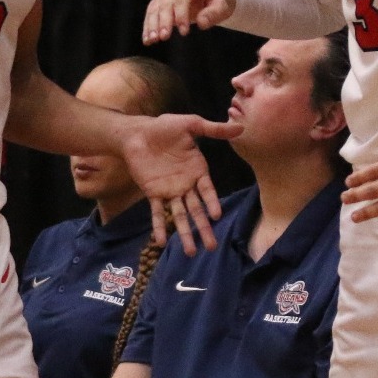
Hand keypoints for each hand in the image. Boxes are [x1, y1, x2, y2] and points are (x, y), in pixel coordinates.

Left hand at [119, 113, 240, 254]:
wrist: (137, 132)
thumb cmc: (165, 127)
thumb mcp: (191, 124)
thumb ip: (213, 130)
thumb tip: (240, 128)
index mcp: (198, 171)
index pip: (208, 191)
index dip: (212, 203)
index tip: (217, 216)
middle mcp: (186, 185)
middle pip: (197, 210)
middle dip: (204, 228)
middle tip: (212, 247)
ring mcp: (169, 191)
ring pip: (180, 216)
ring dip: (185, 234)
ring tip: (191, 253)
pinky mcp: (153, 193)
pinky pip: (158, 213)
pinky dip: (159, 227)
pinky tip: (160, 242)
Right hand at [141, 0, 234, 43]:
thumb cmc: (215, 2)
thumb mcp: (221, 7)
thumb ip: (213, 14)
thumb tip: (201, 23)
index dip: (181, 15)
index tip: (184, 32)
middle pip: (166, 3)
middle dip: (164, 21)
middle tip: (164, 37)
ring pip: (155, 8)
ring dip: (152, 25)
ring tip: (153, 40)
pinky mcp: (158, 3)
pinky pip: (150, 14)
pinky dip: (147, 27)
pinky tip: (147, 40)